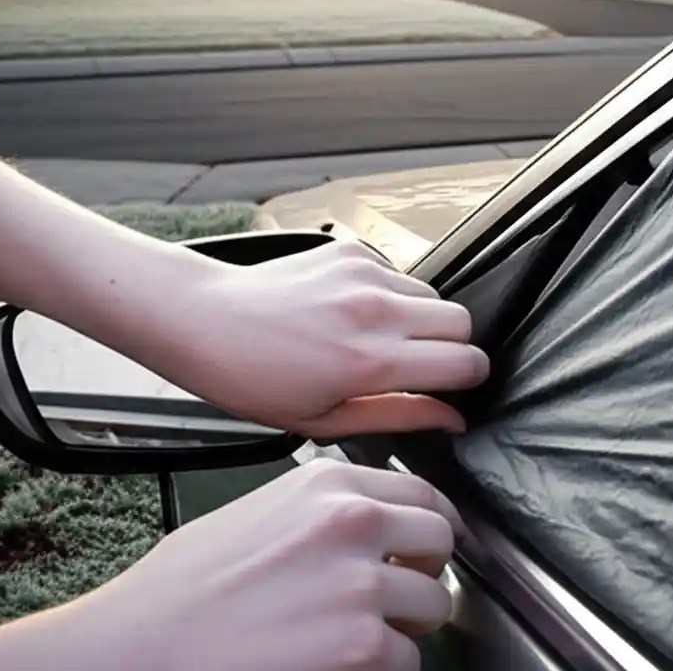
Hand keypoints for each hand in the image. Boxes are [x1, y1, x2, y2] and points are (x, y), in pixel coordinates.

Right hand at [74, 460, 460, 670]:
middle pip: (440, 541)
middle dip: (424, 572)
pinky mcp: (362, 647)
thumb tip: (374, 520)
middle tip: (397, 596)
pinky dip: (380, 668)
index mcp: (327, 485)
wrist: (140, 646)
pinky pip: (407, 660)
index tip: (428, 545)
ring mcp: (361, 586)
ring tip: (355, 636)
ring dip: (405, 626)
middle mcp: (352, 523)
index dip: (429, 526)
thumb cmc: (183, 589)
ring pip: (433, 605)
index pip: (422, 494)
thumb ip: (324, 510)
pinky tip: (336, 663)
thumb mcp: (260, 513)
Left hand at [105, 239, 489, 437]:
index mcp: (371, 361)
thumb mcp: (326, 421)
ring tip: (382, 340)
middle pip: (463, 323)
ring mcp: (364, 274)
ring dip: (423, 320)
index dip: (467, 382)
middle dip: (452, 348)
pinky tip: (355, 314)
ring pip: (435, 296)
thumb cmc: (252, 380)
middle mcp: (374, 311)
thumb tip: (452, 419)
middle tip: (421, 367)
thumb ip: (400, 416)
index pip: (466, 363)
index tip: (453, 390)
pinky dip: (391, 296)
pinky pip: (399, 274)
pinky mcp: (351, 251)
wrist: (204, 320)